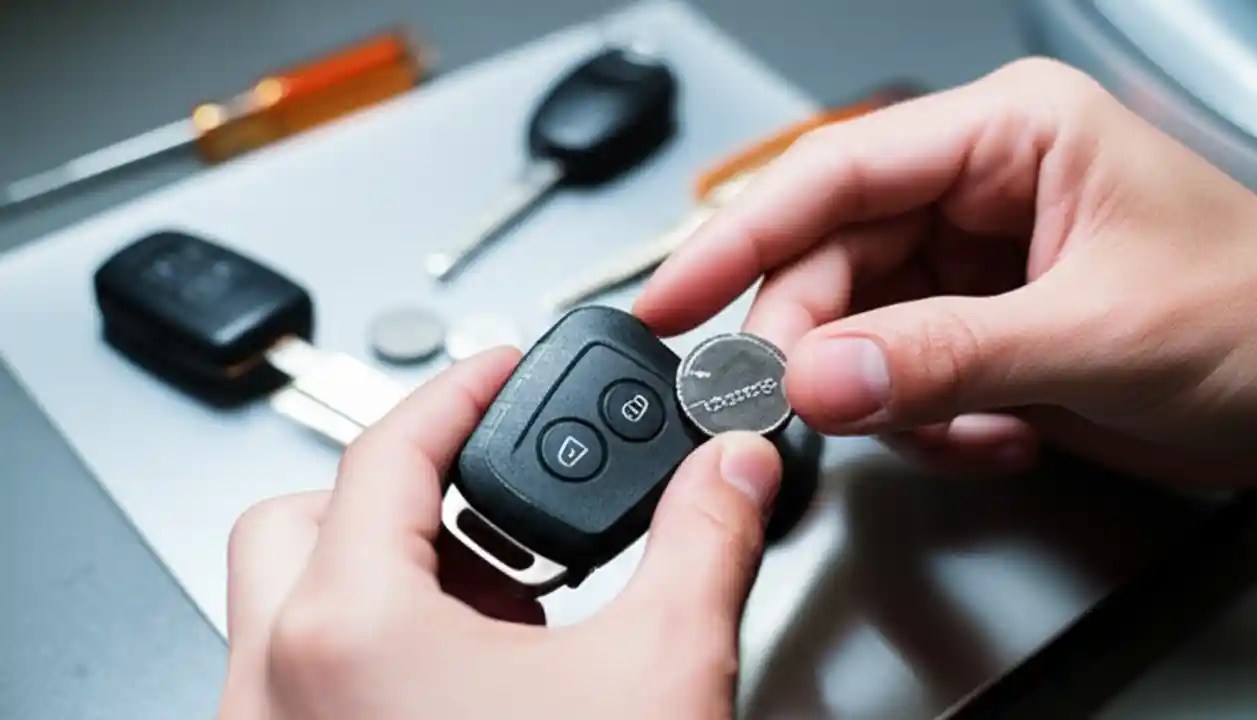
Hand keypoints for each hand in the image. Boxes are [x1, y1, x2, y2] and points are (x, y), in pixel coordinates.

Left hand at [217, 348, 782, 719]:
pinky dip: (374, 652)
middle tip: (488, 504)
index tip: (499, 367)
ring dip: (387, 578)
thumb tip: (732, 470)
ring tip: (497, 608)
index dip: (459, 390)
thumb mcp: (662, 675)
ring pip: (288, 605)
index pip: (386, 450)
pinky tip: (471, 690)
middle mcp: (274, 685)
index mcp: (348, 631)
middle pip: (302, 519)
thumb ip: (704, 545)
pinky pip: (301, 681)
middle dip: (399, 495)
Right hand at [635, 58, 1256, 485]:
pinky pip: (898, 382)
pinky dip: (929, 428)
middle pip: (829, 265)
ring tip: (962, 429)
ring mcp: (975, 267)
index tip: (669, 304)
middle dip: (815, 349)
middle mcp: (978, 192)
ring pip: (857, 334)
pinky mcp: (979, 333)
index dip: (735, 241)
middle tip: (792, 410)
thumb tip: (812, 377)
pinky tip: (1001, 434)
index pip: (831, 177)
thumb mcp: (1095, 334)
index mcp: (1007, 136)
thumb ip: (942, 356)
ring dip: (888, 403)